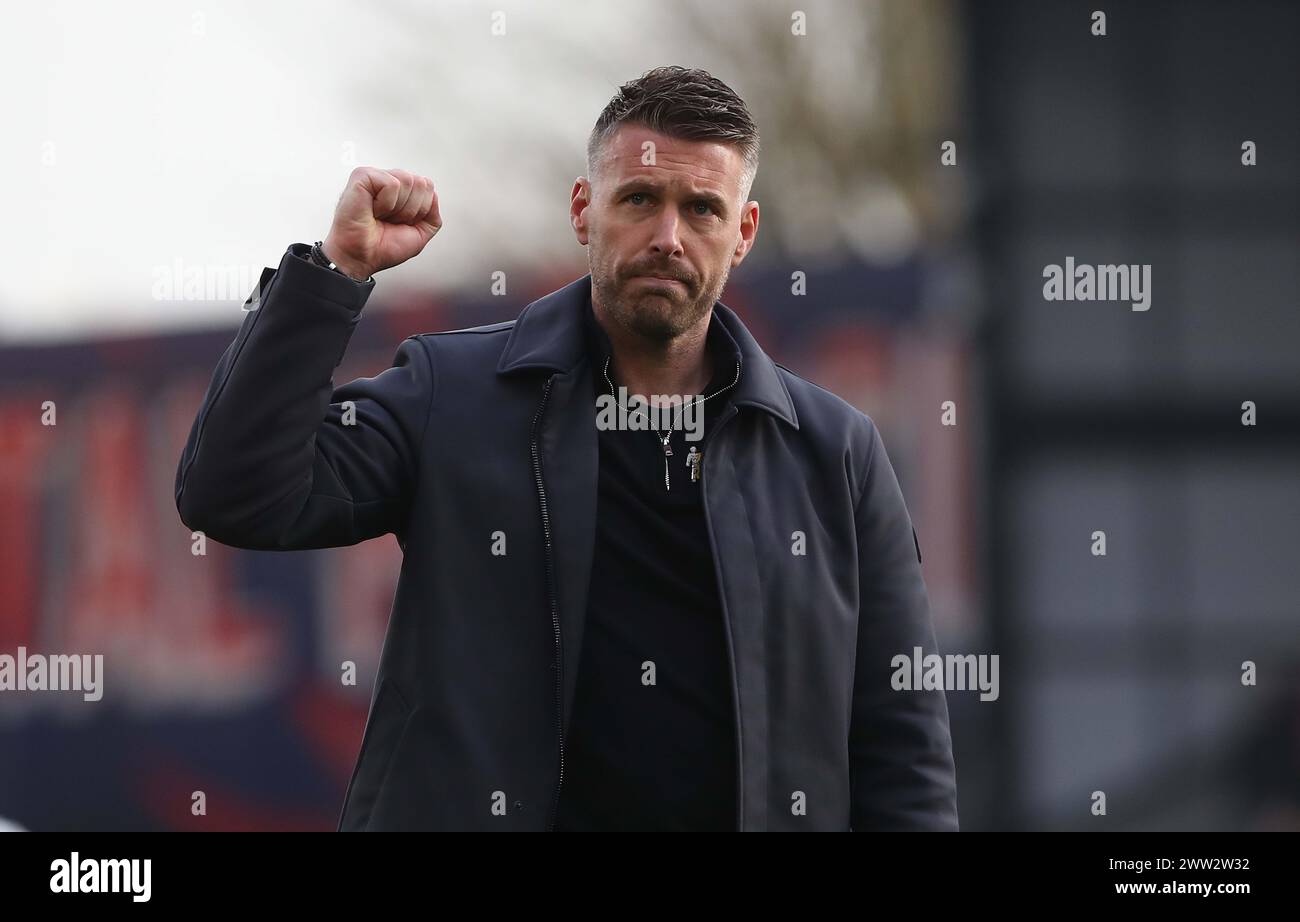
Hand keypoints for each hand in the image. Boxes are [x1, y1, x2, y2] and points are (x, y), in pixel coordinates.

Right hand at [321, 167, 441, 278]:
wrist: (361, 257)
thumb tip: (433, 194)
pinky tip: (372, 210)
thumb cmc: (383, 247)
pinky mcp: (363, 175)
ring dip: (398, 208)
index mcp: (401, 191)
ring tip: (380, 215)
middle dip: (411, 210)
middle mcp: (389, 181)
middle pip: (422, 183)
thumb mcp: (419, 235)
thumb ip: (433, 216)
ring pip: (408, 181)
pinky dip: (386, 204)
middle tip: (389, 220)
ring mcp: (376, 176)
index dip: (420, 210)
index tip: (400, 223)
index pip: (428, 186)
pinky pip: (392, 184)